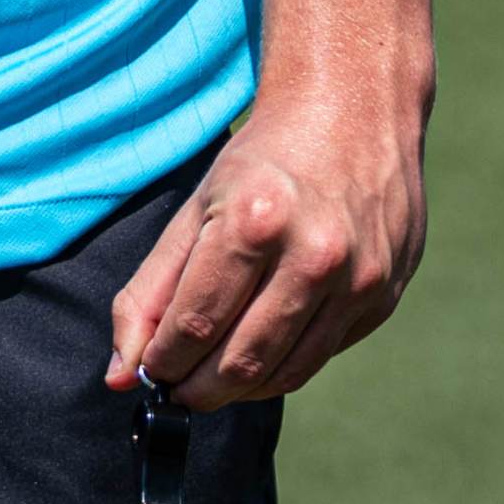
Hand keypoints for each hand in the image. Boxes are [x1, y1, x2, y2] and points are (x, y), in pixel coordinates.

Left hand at [108, 79, 426, 410]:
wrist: (354, 111)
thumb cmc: (263, 162)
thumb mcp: (194, 210)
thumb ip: (149, 294)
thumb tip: (118, 376)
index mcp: (255, 221)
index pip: (195, 326)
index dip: (162, 364)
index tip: (147, 373)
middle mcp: (315, 254)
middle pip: (241, 362)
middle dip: (196, 390)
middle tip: (176, 389)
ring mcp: (359, 278)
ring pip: (285, 374)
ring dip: (238, 391)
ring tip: (211, 377)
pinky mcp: (384, 296)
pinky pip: (322, 356)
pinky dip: (282, 368)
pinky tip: (260, 349)